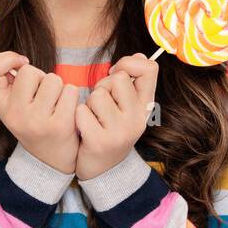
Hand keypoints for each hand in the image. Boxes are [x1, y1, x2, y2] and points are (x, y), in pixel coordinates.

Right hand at [0, 51, 79, 174]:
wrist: (53, 161)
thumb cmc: (36, 123)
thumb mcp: (14, 107)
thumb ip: (11, 83)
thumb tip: (19, 60)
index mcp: (1, 107)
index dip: (6, 58)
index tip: (20, 63)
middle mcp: (15, 115)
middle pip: (29, 71)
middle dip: (41, 77)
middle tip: (43, 96)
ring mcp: (37, 121)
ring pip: (53, 79)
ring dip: (58, 87)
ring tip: (55, 104)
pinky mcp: (60, 125)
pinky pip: (70, 90)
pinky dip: (72, 96)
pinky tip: (67, 111)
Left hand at [75, 53, 158, 180]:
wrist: (104, 171)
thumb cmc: (112, 130)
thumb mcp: (129, 108)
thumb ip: (133, 83)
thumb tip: (140, 56)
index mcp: (146, 108)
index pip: (149, 69)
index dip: (130, 63)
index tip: (117, 73)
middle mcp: (137, 119)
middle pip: (118, 79)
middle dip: (104, 86)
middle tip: (102, 105)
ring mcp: (119, 132)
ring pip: (97, 94)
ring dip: (89, 103)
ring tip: (94, 118)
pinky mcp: (99, 142)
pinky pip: (81, 111)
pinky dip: (78, 117)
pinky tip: (84, 129)